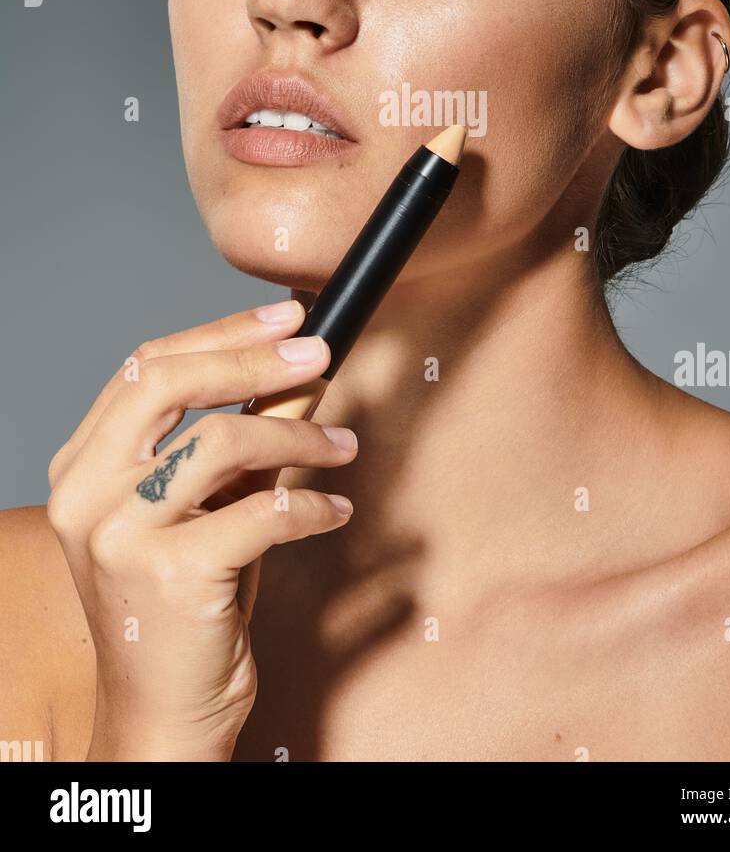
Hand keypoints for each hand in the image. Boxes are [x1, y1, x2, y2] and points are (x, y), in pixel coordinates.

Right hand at [46, 299, 357, 760]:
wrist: (162, 715)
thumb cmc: (183, 607)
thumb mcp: (207, 508)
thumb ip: (240, 442)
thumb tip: (296, 372)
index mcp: (82, 467)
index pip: (146, 367)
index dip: (223, 332)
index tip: (287, 319)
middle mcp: (86, 495)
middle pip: (167, 383)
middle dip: (255, 358)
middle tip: (320, 354)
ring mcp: (120, 536)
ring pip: (222, 441)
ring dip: (299, 437)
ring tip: (341, 451)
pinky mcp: (169, 576)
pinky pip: (262, 511)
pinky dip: (313, 506)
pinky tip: (334, 512)